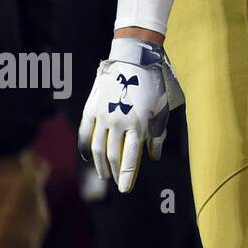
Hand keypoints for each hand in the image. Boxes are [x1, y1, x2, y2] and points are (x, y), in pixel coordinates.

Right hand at [78, 37, 184, 193]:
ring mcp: (102, 116)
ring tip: (105, 175)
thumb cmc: (153, 84)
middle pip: (113, 155)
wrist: (132, 59)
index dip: (127, 176)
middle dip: (116, 172)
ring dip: (101, 164)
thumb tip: (153, 156)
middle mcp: (118, 123)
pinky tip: (89, 157)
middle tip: (117, 182)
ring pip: (98, 148)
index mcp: (138, 123)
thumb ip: (158, 133)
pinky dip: (86, 147)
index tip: (125, 189)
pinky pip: (85, 133)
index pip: (130, 158)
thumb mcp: (162, 108)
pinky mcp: (91, 109)